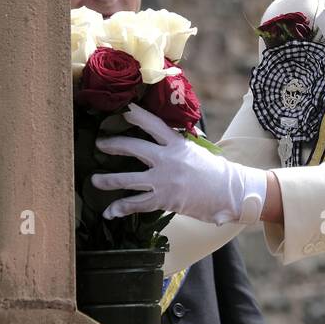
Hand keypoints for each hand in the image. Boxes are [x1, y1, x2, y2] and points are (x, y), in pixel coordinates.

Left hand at [93, 103, 267, 225]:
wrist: (230, 192)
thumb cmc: (216, 172)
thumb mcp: (198, 150)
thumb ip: (182, 142)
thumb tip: (174, 133)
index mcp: (177, 144)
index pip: (154, 125)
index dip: (138, 116)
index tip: (125, 111)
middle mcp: (167, 159)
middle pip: (134, 147)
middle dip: (114, 145)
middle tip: (99, 144)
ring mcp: (164, 180)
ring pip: (128, 179)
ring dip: (108, 180)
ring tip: (94, 180)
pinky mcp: (164, 199)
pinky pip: (136, 204)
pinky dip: (121, 208)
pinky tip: (110, 212)